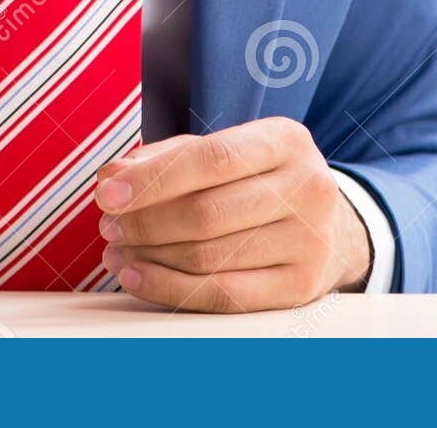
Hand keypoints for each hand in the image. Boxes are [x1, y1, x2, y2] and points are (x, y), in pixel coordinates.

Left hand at [94, 117, 371, 312]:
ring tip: (117, 249)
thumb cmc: (260, 180)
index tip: (107, 193)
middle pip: (208, 213)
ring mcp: (309, 242)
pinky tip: (137, 276)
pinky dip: (170, 289)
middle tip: (107, 225)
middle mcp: (307, 187)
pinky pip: (223, 296)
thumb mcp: (225, 150)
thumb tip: (112, 176)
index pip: (213, 158)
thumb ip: (167, 157)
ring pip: (210, 258)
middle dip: (145, 222)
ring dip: (150, 257)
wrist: (329, 224)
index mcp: (286, 140)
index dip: (154, 179)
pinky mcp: (301, 288)